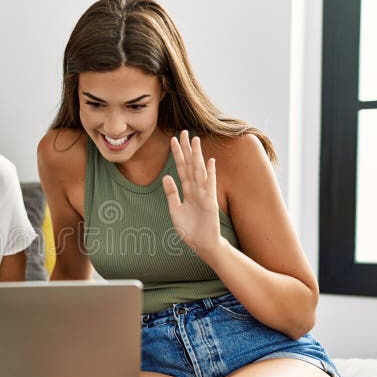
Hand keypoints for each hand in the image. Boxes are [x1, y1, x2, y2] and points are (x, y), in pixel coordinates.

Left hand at [161, 131, 221, 256]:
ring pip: (199, 171)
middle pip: (190, 165)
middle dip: (187, 149)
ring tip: (195, 140)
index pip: (181, 168)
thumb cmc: (190, 229)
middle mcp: (196, 189)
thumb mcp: (175, 210)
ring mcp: (204, 194)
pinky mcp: (210, 202)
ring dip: (197, 155)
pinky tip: (210, 161)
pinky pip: (210, 186)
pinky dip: (210, 173)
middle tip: (184, 131)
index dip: (177, 154)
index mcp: (187, 191)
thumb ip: (171, 194)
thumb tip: (166, 176)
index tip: (173, 139)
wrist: (202, 245)